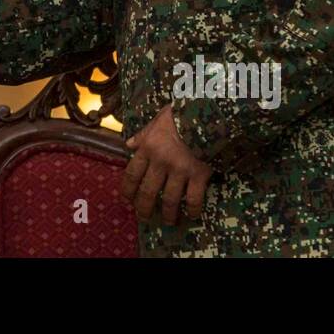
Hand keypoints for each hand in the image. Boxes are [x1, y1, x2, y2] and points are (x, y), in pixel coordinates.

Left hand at [120, 105, 212, 225]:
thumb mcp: (157, 121)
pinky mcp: (198, 175)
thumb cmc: (180, 115)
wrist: (206, 112)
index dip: (127, 190)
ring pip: (170, 200)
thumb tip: (129, 145)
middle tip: (144, 217)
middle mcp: (161, 162)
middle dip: (144, 208)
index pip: (132, 174)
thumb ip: (142, 135)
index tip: (127, 200)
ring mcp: (180, 170)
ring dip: (168, 214)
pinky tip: (192, 215)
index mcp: (148, 148)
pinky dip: (193, 210)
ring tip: (169, 221)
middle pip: (148, 192)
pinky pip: (194, 199)